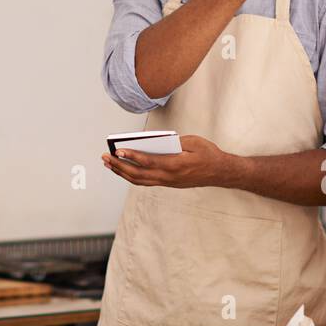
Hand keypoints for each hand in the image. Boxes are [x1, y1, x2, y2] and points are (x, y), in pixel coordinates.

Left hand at [102, 135, 235, 188]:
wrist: (220, 172)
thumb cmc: (208, 154)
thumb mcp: (193, 142)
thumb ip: (174, 142)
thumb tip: (155, 141)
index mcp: (176, 165)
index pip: (149, 161)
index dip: (132, 156)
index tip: (118, 150)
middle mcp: (169, 177)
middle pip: (139, 174)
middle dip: (119, 166)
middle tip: (105, 157)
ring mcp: (168, 182)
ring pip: (140, 180)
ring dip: (122, 172)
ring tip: (109, 163)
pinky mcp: (168, 183)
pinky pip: (146, 181)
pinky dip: (132, 175)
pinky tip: (123, 168)